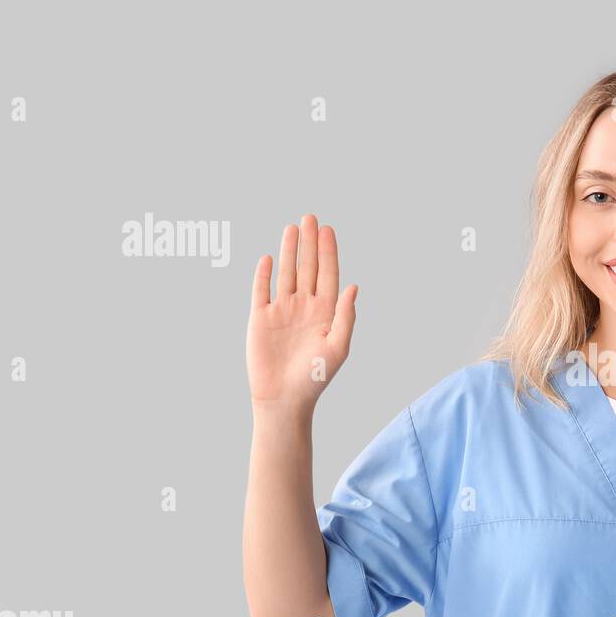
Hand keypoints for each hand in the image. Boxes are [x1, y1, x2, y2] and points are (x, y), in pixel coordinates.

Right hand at [246, 214, 357, 414]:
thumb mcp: (338, 347)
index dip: (329, 252)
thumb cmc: (315, 378)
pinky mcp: (260, 318)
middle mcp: (305, 307)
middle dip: (310, 243)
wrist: (283, 399)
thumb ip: (346, 316)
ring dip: (288, 251)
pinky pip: (261, 290)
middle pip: (308, 268)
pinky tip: (267, 257)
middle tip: (311, 217)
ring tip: (292, 228)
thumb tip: (354, 286)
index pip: (328, 275)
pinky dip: (263, 274)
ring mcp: (282, 311)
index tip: (328, 230)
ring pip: (286, 273)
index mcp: (326, 313)